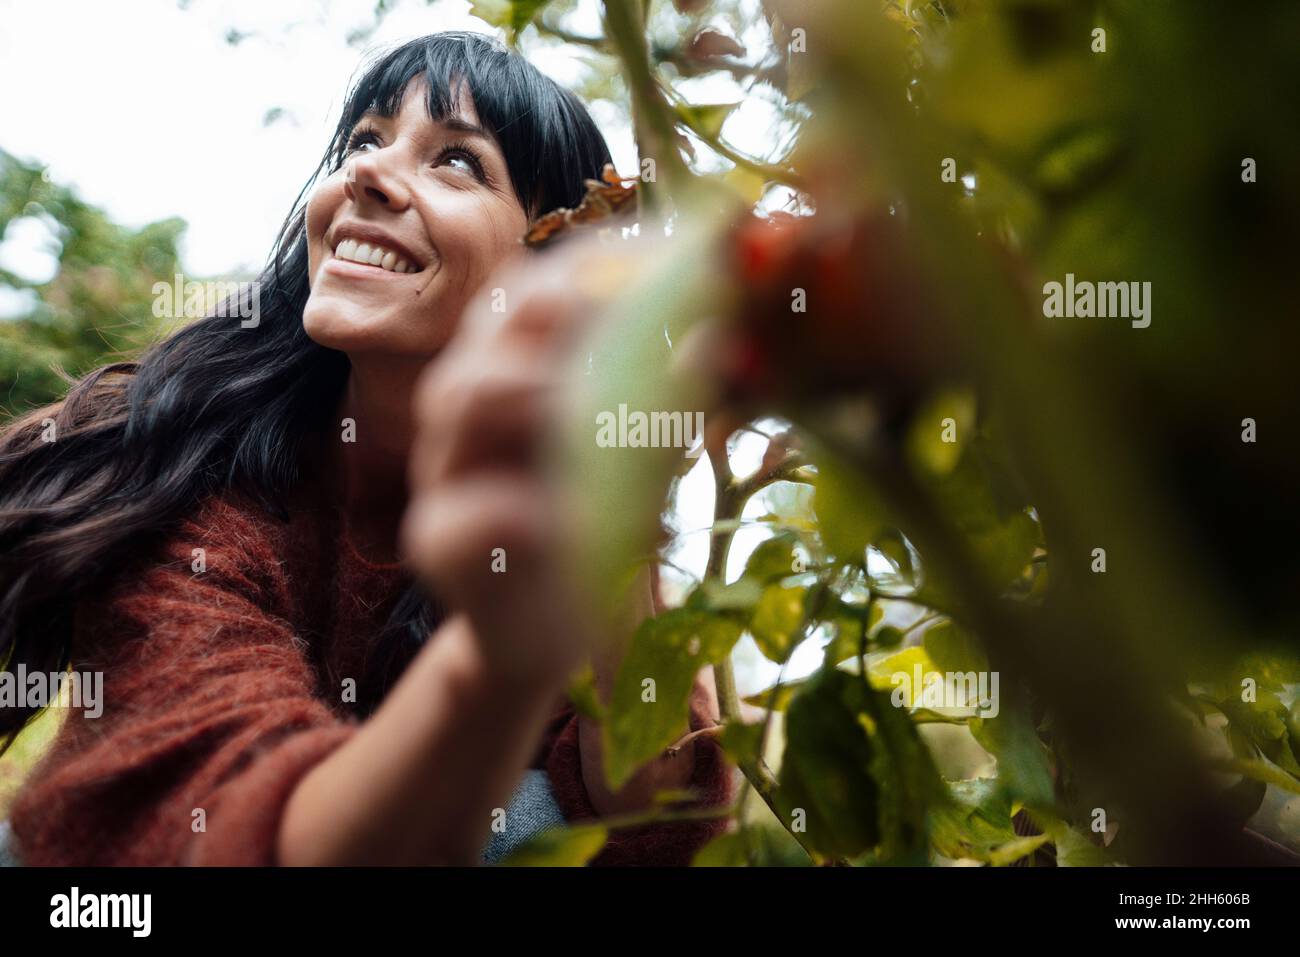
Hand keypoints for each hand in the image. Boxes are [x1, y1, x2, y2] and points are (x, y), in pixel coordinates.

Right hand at [400, 233, 640, 685]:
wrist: (546, 631)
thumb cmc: (593, 526)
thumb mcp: (640, 459)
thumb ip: (668, 403)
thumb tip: (719, 340)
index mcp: (516, 366)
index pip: (542, 288)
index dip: (598, 264)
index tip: (672, 255)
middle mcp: (472, 403)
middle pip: (495, 324)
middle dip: (565, 305)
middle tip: (639, 311)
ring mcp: (446, 470)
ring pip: (463, 398)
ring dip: (536, 387)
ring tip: (600, 405)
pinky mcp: (439, 543)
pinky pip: (461, 514)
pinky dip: (513, 509)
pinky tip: (564, 518)